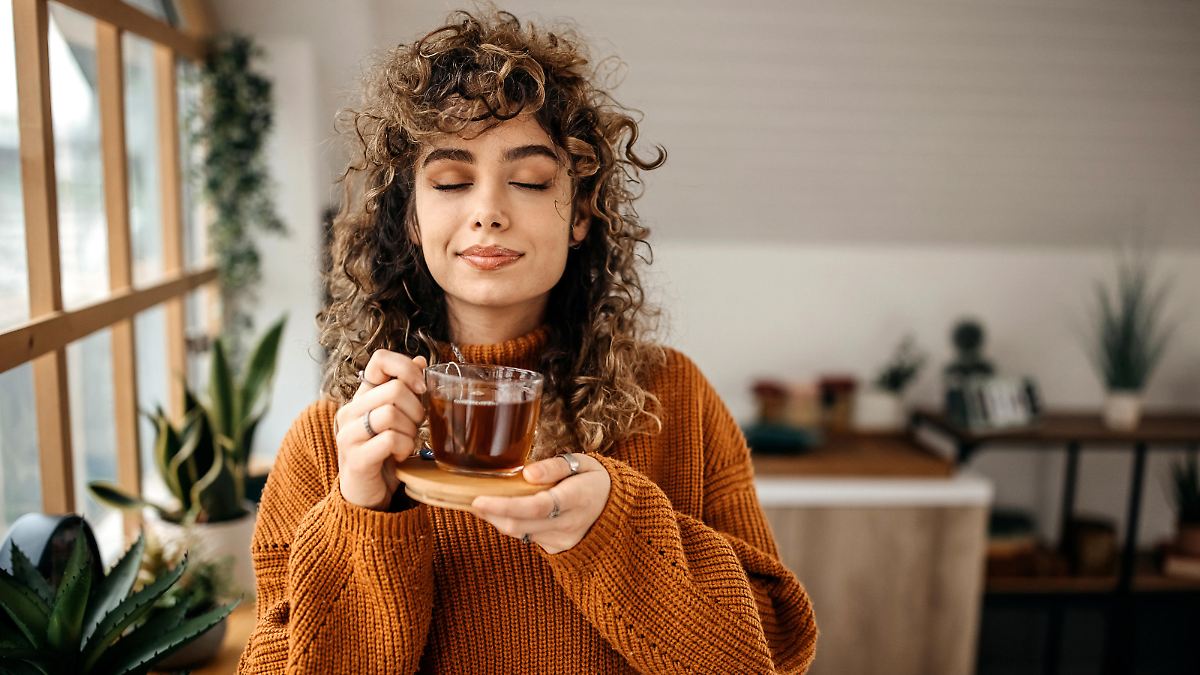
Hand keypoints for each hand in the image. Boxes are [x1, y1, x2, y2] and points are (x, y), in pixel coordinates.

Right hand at [334, 351, 427, 509]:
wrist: (367, 495)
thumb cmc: (386, 454)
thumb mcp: (399, 418)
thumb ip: (406, 391)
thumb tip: (420, 361)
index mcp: (363, 397)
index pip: (380, 360)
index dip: (406, 368)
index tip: (421, 388)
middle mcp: (351, 411)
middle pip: (394, 389)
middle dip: (417, 409)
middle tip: (415, 427)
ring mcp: (350, 434)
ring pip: (392, 413)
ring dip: (410, 431)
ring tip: (405, 443)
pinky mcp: (356, 458)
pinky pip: (390, 440)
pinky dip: (404, 448)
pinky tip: (399, 456)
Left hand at [471, 453, 610, 553]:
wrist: (614, 509)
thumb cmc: (593, 479)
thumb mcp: (582, 462)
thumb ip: (554, 466)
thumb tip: (527, 474)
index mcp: (577, 498)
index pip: (536, 506)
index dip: (505, 505)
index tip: (479, 499)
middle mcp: (569, 524)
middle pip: (521, 524)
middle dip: (491, 514)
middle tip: (470, 500)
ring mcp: (562, 540)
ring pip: (519, 533)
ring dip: (497, 519)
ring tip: (482, 503)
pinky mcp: (556, 548)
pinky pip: (526, 537)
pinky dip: (511, 524)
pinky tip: (503, 511)